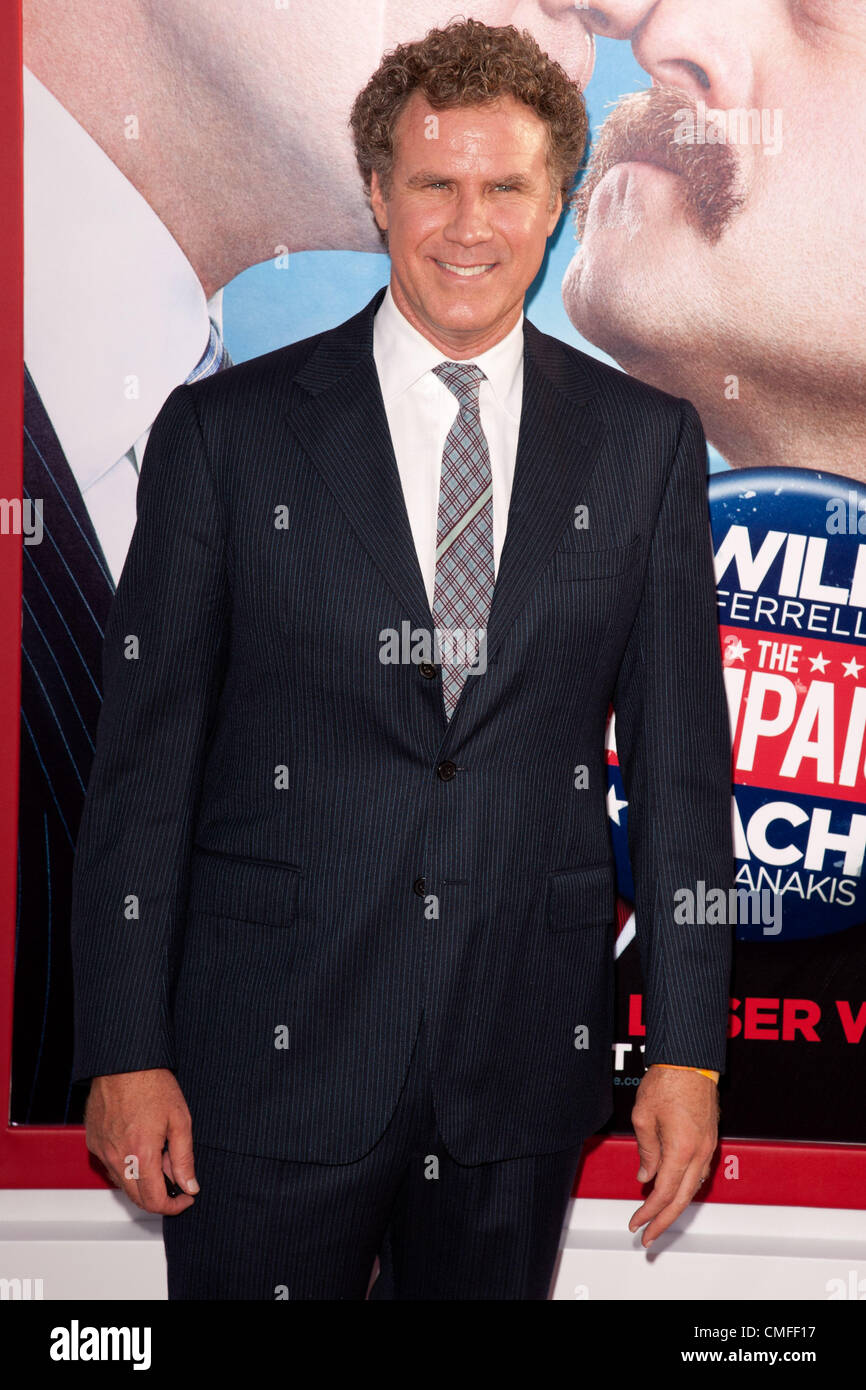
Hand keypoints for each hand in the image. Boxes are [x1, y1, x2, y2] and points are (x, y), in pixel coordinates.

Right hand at [84, 1068, 198, 1215]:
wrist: (125, 1062)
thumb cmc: (153, 1084)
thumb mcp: (180, 1121)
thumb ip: (184, 1158)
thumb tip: (189, 1185)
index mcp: (141, 1154)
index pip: (155, 1201)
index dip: (174, 1206)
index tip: (186, 1198)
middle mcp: (117, 1157)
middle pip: (137, 1198)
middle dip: (159, 1198)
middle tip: (177, 1183)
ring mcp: (102, 1150)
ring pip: (123, 1184)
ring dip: (143, 1183)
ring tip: (161, 1156)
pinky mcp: (93, 1141)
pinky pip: (111, 1166)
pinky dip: (127, 1167)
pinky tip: (140, 1148)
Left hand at [628, 1065, 718, 1248]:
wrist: (690, 1060)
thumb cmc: (667, 1081)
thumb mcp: (644, 1117)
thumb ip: (646, 1151)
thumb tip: (645, 1175)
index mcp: (681, 1149)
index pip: (663, 1193)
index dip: (648, 1212)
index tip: (636, 1224)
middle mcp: (699, 1152)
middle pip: (682, 1199)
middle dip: (663, 1221)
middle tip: (647, 1236)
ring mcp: (708, 1146)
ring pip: (693, 1187)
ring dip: (675, 1205)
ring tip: (657, 1217)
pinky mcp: (709, 1138)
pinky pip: (699, 1171)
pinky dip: (685, 1186)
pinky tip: (673, 1188)